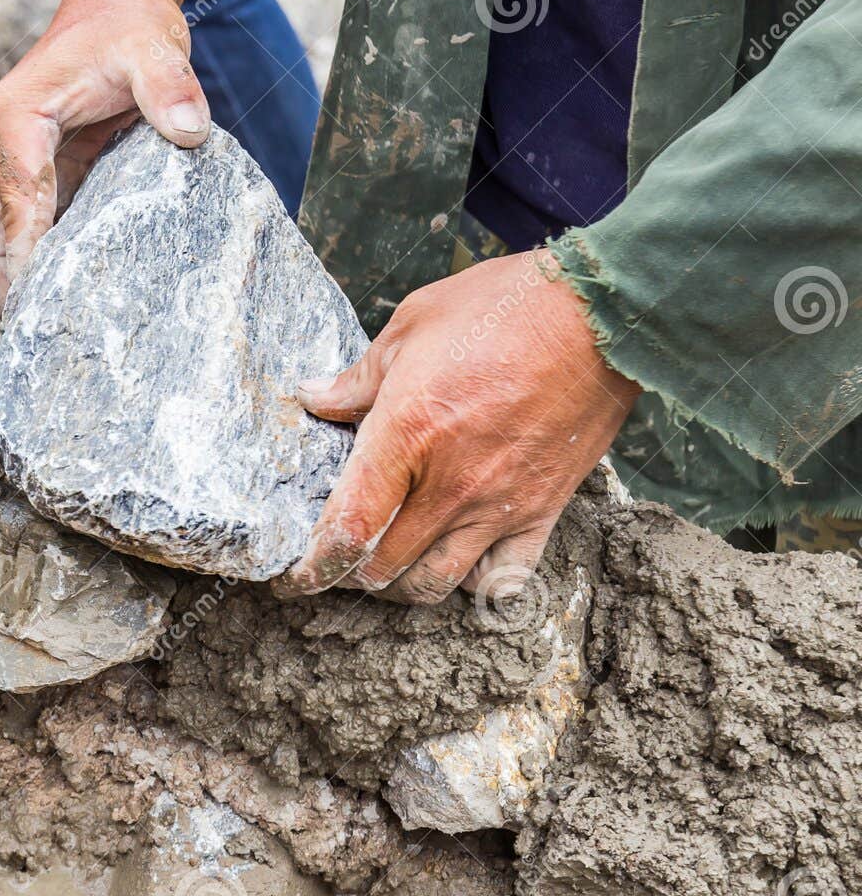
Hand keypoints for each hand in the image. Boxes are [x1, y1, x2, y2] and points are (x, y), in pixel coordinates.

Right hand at [0, 0, 211, 309]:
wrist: (117, 6)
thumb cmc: (129, 29)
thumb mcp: (153, 52)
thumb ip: (170, 88)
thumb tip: (188, 133)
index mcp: (14, 120)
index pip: (18, 207)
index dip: (29, 261)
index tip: (43, 311)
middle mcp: (0, 146)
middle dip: (8, 290)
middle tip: (38, 344)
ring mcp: (11, 163)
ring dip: (16, 285)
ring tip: (46, 339)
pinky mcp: (34, 175)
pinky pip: (27, 230)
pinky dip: (37, 266)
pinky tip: (64, 303)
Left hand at [282, 249, 640, 604]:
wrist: (599, 315)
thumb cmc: (503, 309)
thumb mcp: (411, 326)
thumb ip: (359, 379)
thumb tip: (314, 399)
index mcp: (406, 436)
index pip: (348, 528)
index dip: (314, 565)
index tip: (296, 576)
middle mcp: (449, 485)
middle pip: (383, 568)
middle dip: (350, 575)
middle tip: (337, 563)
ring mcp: (498, 505)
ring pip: (436, 583)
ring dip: (402, 584)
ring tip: (388, 567)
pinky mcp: (542, 511)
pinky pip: (503, 579)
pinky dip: (474, 586)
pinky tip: (457, 565)